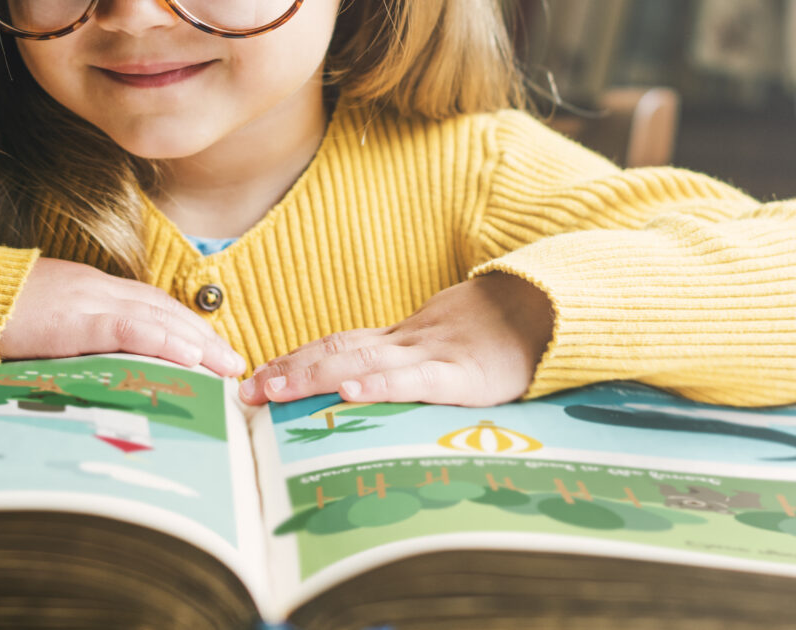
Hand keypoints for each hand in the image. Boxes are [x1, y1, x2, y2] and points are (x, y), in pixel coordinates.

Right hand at [0, 257, 245, 377]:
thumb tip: (90, 367)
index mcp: (89, 290)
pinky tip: (191, 357)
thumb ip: (68, 338)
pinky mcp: (75, 319)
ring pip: (157, 318)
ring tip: (226, 366)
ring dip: (197, 343)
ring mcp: (87, 301)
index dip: (184, 327)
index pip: (149, 307)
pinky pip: (129, 329)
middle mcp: (96, 289)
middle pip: (163, 311)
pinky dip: (165, 342)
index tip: (210, 349)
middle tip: (234, 363)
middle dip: (203, 337)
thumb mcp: (38, 324)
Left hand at [239, 272, 554, 406]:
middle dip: (286, 373)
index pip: (332, 346)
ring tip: (274, 391)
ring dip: (313, 378)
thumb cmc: (495, 338)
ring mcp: (433, 356)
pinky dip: (381, 386)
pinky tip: (351, 393)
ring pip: (362, 363)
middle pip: (334, 352)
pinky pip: (417, 380)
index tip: (251, 379)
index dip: (290, 361)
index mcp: (398, 341)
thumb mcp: (441, 351)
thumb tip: (356, 390)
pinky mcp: (465, 375)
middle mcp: (405, 344)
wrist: (552, 311)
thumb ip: (402, 368)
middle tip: (244, 393)